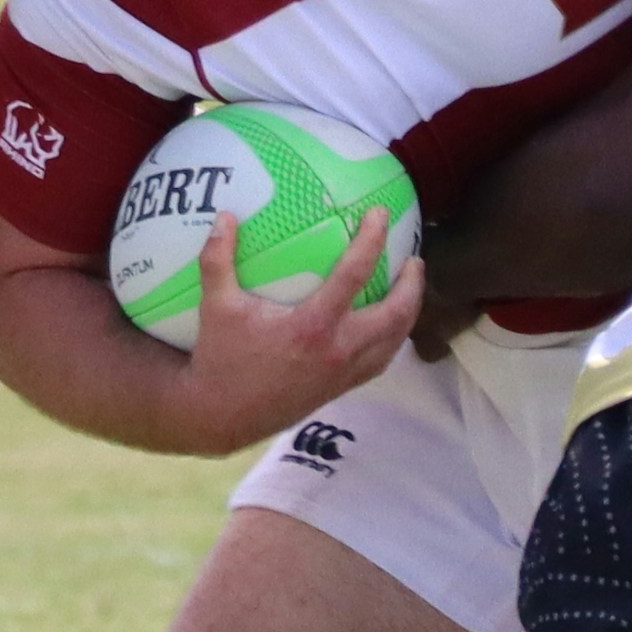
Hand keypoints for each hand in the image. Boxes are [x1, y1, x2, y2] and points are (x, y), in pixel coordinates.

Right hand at [170, 204, 420, 437]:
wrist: (223, 416)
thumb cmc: (221, 359)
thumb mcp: (217, 307)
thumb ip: (218, 260)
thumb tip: (225, 217)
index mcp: (312, 326)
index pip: (354, 275)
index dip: (371, 241)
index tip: (380, 215)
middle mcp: (337, 350)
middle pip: (395, 314)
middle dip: (411, 285)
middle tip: (413, 259)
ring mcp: (343, 372)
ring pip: (394, 341)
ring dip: (408, 313)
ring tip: (410, 289)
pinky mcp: (340, 388)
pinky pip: (379, 362)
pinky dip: (391, 340)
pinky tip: (387, 327)